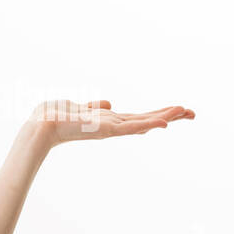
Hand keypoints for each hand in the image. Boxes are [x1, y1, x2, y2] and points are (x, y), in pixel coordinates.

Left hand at [28, 99, 194, 149]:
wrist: (40, 126)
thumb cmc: (53, 117)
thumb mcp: (77, 107)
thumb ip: (93, 106)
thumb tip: (108, 103)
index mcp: (106, 120)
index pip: (137, 117)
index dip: (157, 114)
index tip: (176, 111)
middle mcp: (111, 125)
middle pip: (146, 120)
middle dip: (169, 116)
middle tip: (193, 113)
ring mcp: (109, 128)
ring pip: (143, 122)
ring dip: (165, 117)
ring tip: (188, 113)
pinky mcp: (104, 130)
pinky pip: (130, 127)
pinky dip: (148, 125)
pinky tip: (164, 124)